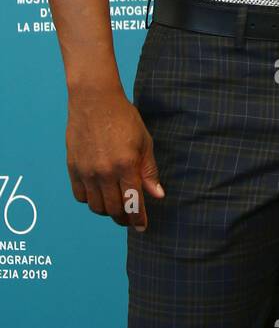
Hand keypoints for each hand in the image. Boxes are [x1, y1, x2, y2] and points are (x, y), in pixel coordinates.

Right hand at [66, 86, 163, 231]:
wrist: (94, 100)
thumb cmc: (123, 118)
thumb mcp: (144, 142)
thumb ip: (149, 171)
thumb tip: (157, 195)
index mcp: (125, 165)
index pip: (133, 202)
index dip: (139, 218)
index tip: (142, 227)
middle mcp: (104, 172)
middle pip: (113, 209)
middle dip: (124, 218)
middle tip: (130, 218)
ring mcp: (86, 171)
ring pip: (95, 206)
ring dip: (107, 211)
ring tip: (115, 206)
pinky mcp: (73, 167)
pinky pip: (80, 196)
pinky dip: (90, 200)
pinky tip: (99, 194)